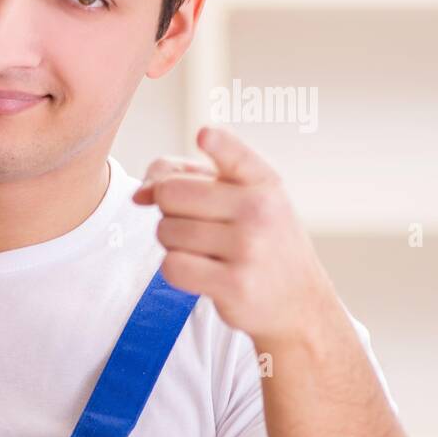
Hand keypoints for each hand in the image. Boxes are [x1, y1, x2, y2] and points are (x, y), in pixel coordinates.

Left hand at [131, 126, 338, 347]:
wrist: (297, 301)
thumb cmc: (256, 241)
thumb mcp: (240, 200)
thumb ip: (185, 178)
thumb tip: (140, 194)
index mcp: (263, 182)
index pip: (234, 154)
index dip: (217, 143)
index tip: (205, 135)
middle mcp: (260, 210)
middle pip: (170, 193)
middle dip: (169, 210)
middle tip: (195, 224)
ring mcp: (249, 248)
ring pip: (166, 231)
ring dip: (173, 243)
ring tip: (206, 250)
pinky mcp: (234, 285)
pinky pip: (172, 266)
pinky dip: (177, 269)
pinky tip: (203, 272)